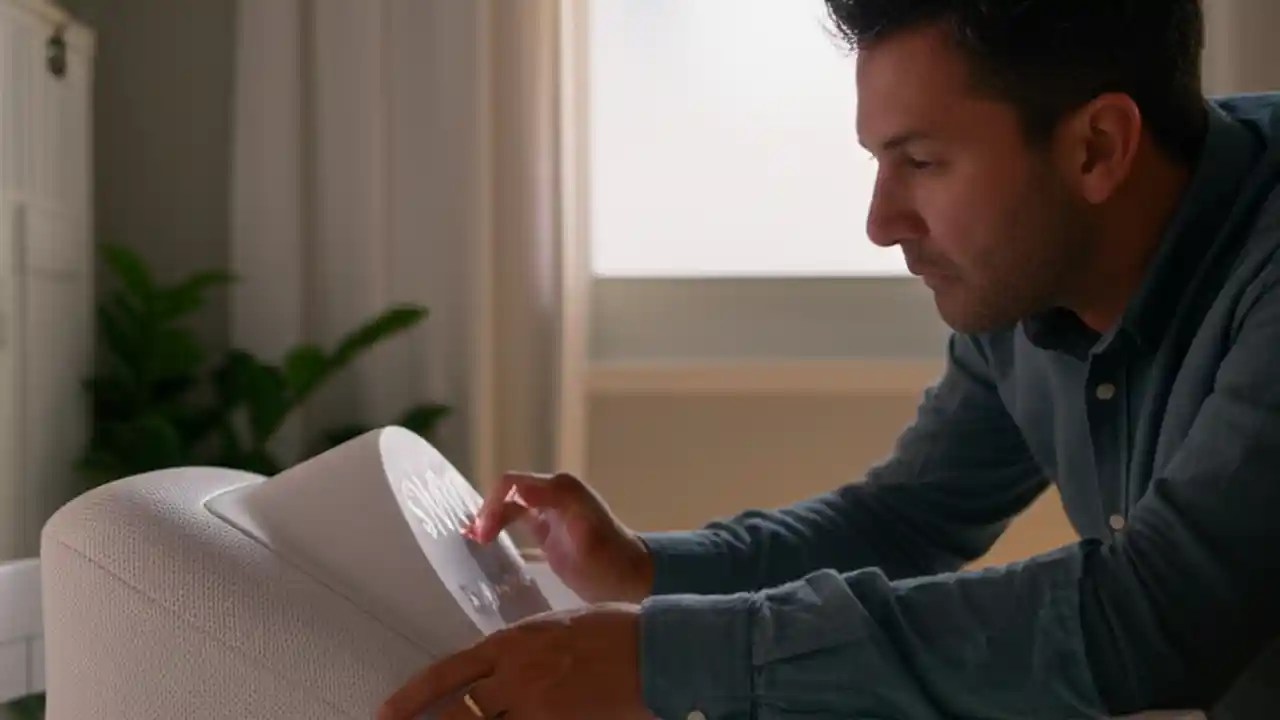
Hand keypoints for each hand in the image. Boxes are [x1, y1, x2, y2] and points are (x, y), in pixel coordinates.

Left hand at [377, 604, 654, 719]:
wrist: (656, 649)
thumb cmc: (610, 633)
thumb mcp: (551, 629)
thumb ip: (515, 651)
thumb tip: (487, 672)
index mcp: (510, 645)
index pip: (445, 674)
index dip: (410, 698)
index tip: (384, 713)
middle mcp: (516, 676)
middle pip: (455, 713)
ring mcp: (538, 707)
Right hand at [466, 472, 652, 603]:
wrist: (630, 580)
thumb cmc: (611, 563)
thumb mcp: (587, 536)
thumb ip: (560, 507)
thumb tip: (521, 487)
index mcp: (561, 489)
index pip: (513, 485)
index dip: (492, 505)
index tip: (483, 534)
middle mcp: (553, 493)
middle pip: (506, 492)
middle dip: (486, 511)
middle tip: (475, 541)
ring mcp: (549, 509)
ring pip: (507, 504)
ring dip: (488, 517)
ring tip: (471, 539)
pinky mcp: (545, 527)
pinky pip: (514, 517)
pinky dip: (497, 525)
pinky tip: (481, 539)